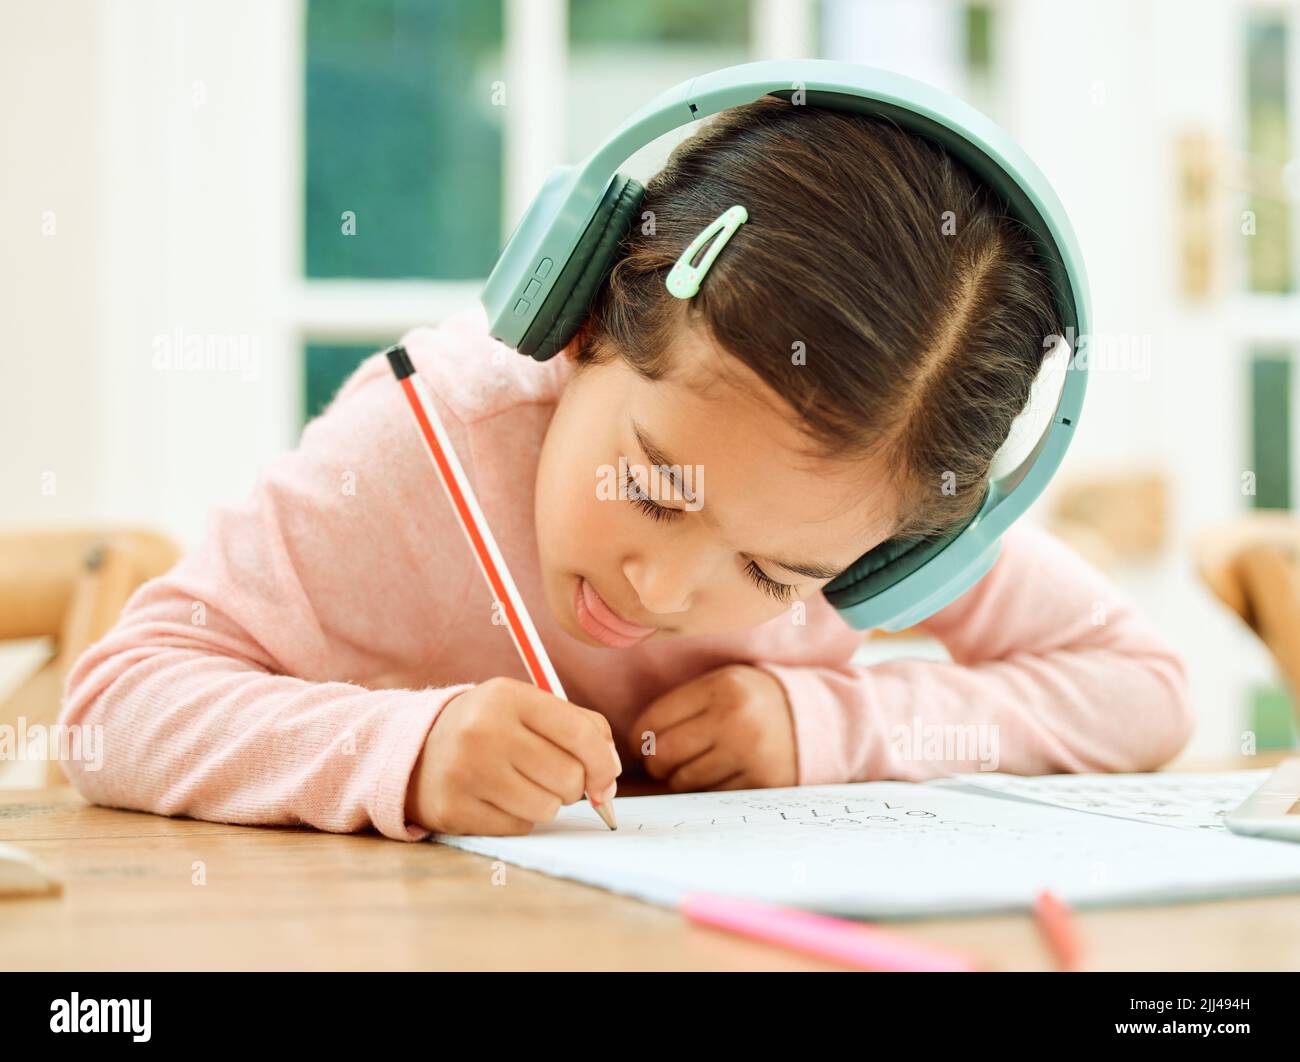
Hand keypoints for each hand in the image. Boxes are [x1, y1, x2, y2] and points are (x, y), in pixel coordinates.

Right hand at [405, 676, 621, 835]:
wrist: (418, 751)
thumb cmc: (491, 729)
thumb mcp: (528, 709)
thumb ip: (580, 729)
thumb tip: (610, 777)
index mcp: (507, 696)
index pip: (581, 733)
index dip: (605, 762)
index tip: (607, 778)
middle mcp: (483, 730)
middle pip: (569, 777)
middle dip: (574, 785)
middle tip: (553, 777)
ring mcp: (465, 772)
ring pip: (547, 807)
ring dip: (546, 803)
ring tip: (523, 786)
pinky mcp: (454, 810)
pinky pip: (519, 827)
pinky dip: (520, 818)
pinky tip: (498, 800)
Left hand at [627, 664, 796, 791]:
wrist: (816, 718)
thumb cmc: (753, 702)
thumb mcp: (722, 685)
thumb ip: (683, 706)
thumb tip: (636, 744)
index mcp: (721, 687)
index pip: (655, 719)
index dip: (638, 737)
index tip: (641, 744)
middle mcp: (735, 718)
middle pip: (664, 753)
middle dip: (654, 763)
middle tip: (660, 762)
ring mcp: (750, 753)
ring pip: (684, 780)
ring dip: (679, 778)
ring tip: (691, 766)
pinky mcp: (761, 782)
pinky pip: (711, 795)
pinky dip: (706, 789)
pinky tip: (718, 773)